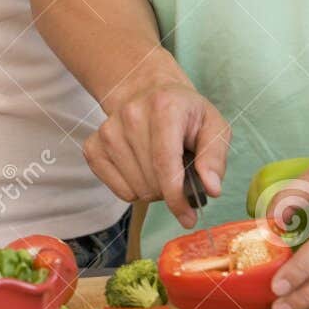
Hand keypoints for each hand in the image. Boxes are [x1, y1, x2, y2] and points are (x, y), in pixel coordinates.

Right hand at [85, 63, 230, 226]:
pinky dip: (134, 189)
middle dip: (170, 191)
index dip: (177, 197)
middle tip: (179, 174)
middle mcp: (131, 115)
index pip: (165, 162)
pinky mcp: (93, 146)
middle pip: (151, 182)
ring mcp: (108, 131)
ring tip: (160, 167)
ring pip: (135, 190)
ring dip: (153, 190)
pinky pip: (118, 191)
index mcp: (164, 107)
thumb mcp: (213, 126)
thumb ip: (215, 157)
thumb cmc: (185, 113)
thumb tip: (211, 188)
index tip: (188, 217)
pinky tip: (142, 168)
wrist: (147, 91)